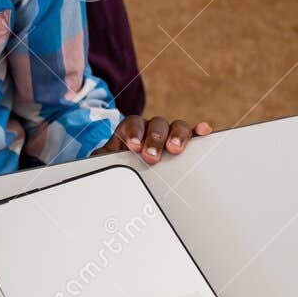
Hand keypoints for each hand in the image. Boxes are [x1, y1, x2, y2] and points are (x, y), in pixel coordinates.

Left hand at [96, 115, 211, 164]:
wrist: (124, 173)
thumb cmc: (115, 165)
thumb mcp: (105, 163)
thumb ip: (101, 160)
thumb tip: (94, 164)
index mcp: (129, 130)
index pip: (133, 123)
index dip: (135, 132)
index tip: (134, 146)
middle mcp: (149, 129)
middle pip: (155, 124)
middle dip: (155, 138)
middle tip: (152, 155)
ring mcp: (167, 135)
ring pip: (174, 126)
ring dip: (176, 135)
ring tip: (175, 149)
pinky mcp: (181, 143)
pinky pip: (192, 134)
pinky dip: (197, 131)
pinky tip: (203, 130)